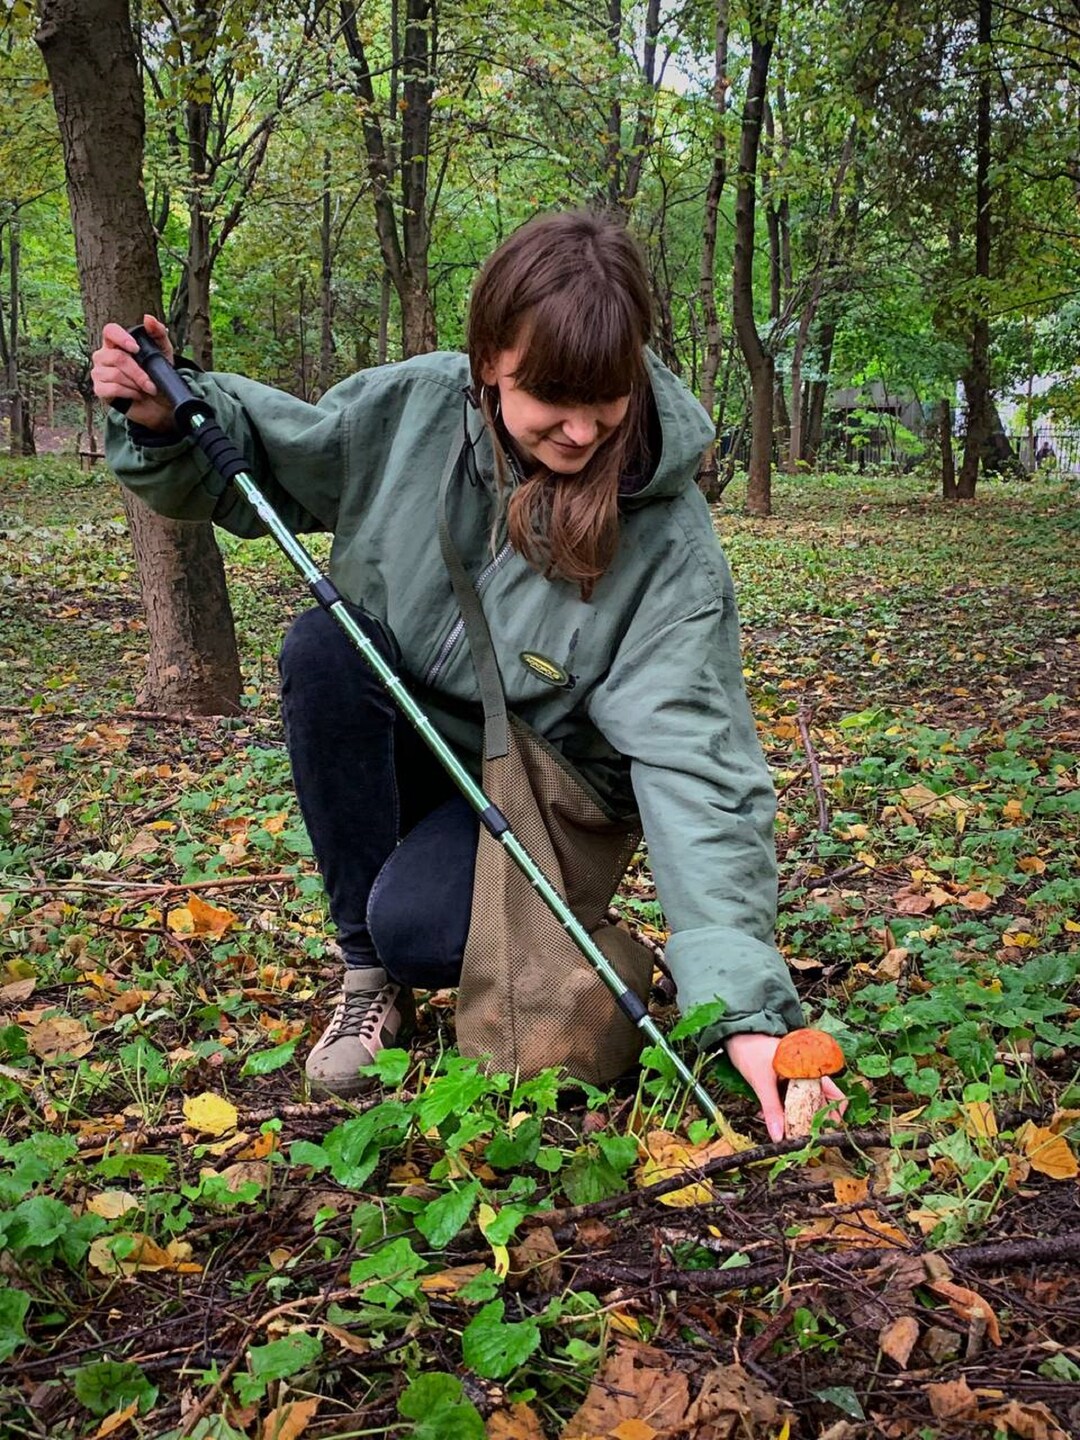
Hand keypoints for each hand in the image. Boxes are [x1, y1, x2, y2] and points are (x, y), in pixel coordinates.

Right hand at [91, 314, 176, 431]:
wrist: (159, 404)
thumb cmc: (158, 376)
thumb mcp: (164, 353)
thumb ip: (158, 333)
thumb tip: (148, 318)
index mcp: (116, 343)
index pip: (110, 331)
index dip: (121, 337)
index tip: (135, 348)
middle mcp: (103, 355)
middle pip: (117, 357)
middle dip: (139, 373)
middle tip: (151, 384)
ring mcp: (99, 372)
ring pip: (115, 375)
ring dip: (136, 385)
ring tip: (143, 390)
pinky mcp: (99, 389)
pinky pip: (112, 389)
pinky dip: (129, 393)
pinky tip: (135, 395)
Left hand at [725, 1032, 845, 1141]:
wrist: (736, 1034)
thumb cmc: (751, 1049)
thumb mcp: (761, 1081)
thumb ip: (771, 1109)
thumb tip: (779, 1137)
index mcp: (811, 1069)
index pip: (835, 1095)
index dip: (833, 1116)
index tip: (821, 1132)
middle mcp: (807, 1075)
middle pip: (819, 1104)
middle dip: (809, 1122)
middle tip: (798, 1137)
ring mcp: (796, 1079)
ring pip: (802, 1105)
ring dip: (792, 1118)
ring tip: (781, 1129)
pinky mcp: (783, 1082)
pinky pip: (788, 1101)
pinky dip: (781, 1111)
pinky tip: (767, 1116)